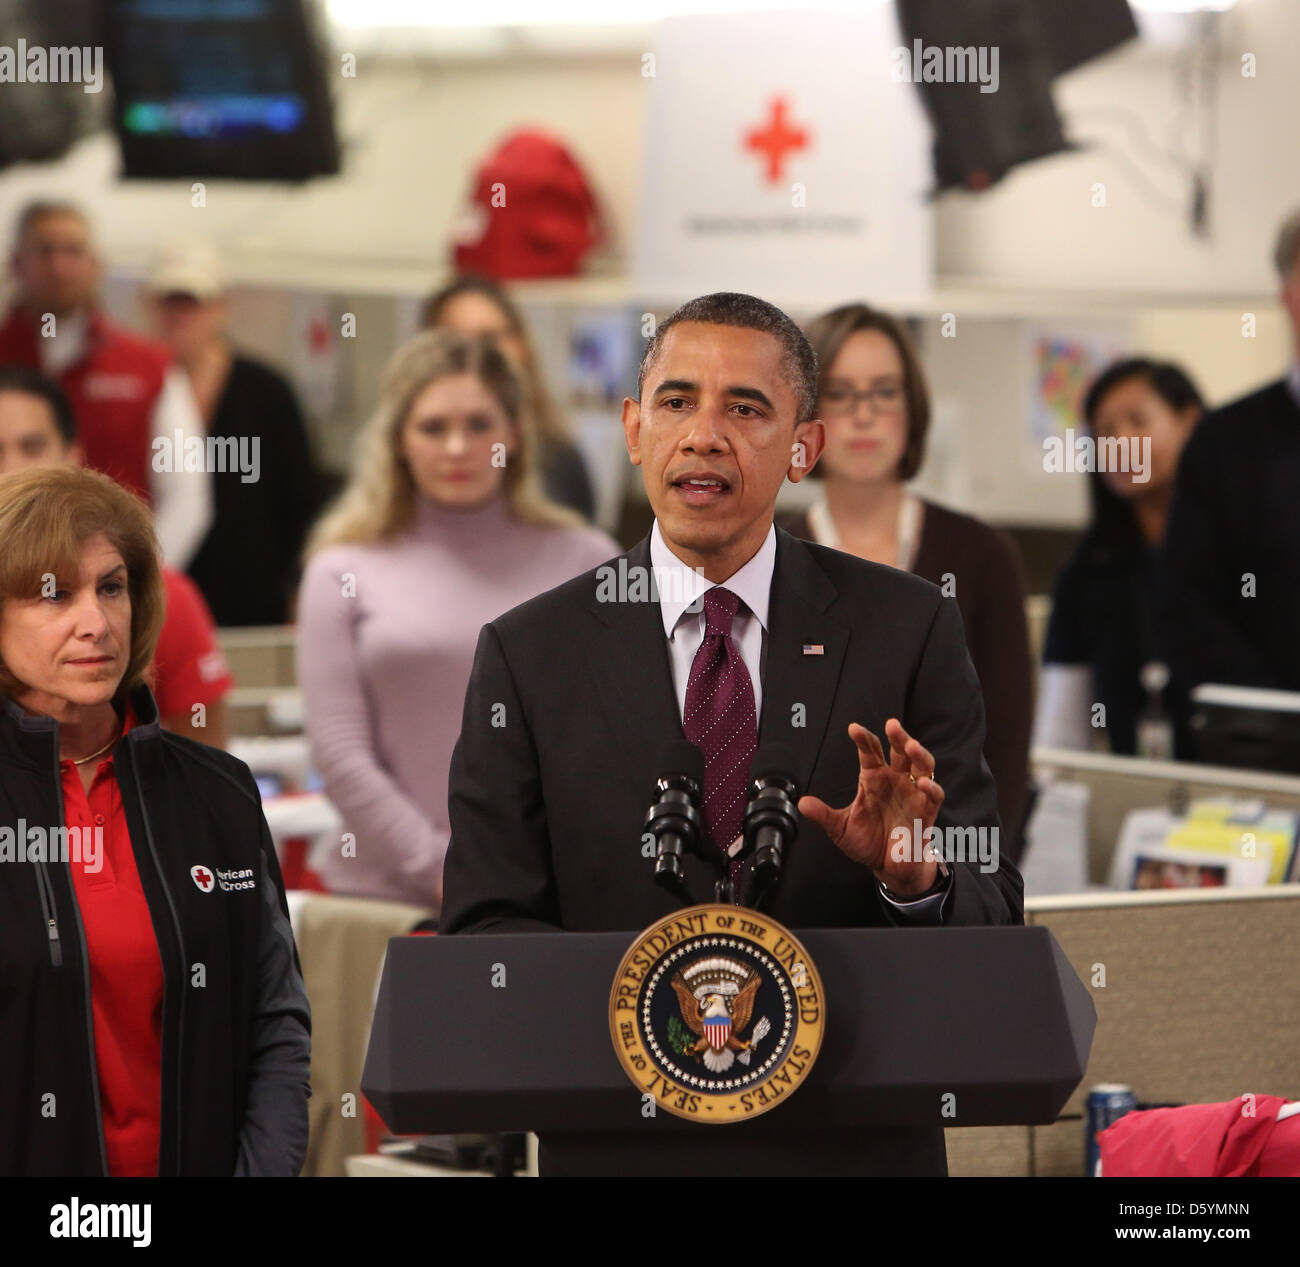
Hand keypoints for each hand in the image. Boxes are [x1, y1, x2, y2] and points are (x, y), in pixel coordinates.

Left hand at [798, 719, 944, 895]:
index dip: (864, 739)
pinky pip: (934, 795)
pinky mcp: (926, 812)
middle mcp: (895, 780)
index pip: (870, 752)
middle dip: (898, 736)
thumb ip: (823, 815)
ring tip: (910, 745)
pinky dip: (931, 787)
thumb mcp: (841, 828)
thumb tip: (801, 803)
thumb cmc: (867, 842)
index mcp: (874, 778)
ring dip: (918, 754)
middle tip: (891, 724)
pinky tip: (923, 783)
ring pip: (922, 766)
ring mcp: (912, 794)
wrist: (887, 867)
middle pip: (900, 751)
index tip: (853, 729)